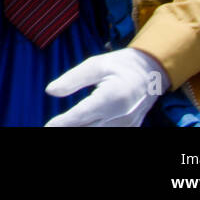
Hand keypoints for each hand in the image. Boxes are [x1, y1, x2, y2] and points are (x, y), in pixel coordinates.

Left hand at [44, 48, 168, 126]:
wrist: (152, 72)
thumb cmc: (122, 65)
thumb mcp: (96, 64)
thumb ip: (72, 79)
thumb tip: (50, 91)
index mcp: (113, 96)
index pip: (82, 115)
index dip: (63, 122)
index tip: (48, 126)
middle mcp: (122, 115)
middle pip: (88, 129)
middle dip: (68, 129)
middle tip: (50, 127)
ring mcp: (129, 125)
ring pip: (98, 134)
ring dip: (80, 130)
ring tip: (61, 127)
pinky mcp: (131, 129)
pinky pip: (110, 134)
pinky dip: (93, 131)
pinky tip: (81, 127)